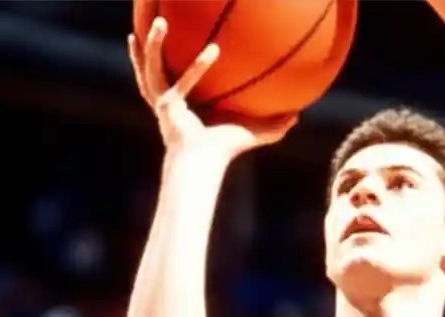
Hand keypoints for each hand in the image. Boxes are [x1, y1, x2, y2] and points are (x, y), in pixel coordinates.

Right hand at [127, 17, 296, 158]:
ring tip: (161, 21)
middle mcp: (166, 101)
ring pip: (151, 68)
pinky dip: (199, 69)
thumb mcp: (251, 133)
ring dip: (153, 45)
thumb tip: (298, 116)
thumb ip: (272, 124)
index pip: (170, 77)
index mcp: (180, 104)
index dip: (164, 61)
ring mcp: (162, 103)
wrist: (205, 166)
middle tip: (155, 21)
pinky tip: (213, 52)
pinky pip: (183, 83)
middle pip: (150, 70)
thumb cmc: (223, 151)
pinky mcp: (167, 107)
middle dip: (147, 47)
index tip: (168, 40)